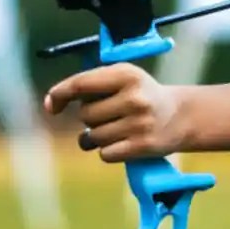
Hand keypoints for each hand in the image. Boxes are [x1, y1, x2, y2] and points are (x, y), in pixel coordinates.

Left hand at [44, 63, 186, 162]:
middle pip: (85, 114)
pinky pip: (105, 154)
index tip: (52, 106)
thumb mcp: (121, 78)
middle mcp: (134, 98)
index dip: (60, 94)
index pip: (81, 84)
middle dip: (91, 117)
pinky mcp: (142, 146)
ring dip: (98, 136)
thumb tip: (50, 104)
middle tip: (112, 113)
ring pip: (93, 137)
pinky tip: (124, 142)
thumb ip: (87, 85)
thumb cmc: (140, 94)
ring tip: (118, 128)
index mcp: (127, 74)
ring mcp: (139, 123)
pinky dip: (108, 151)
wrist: (179, 116)